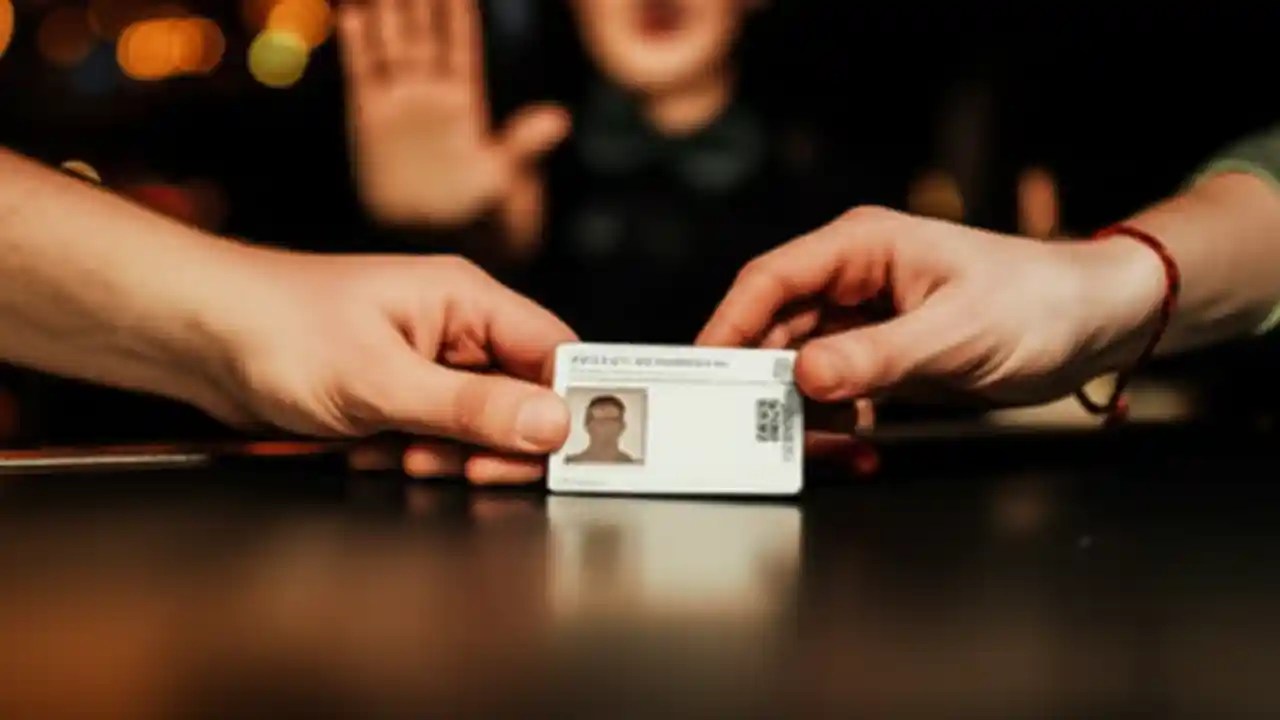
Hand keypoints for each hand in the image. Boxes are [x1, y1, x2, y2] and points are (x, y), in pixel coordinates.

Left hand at [200, 248, 575, 483]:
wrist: (197, 338)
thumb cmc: (278, 329)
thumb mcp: (382, 381)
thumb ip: (473, 407)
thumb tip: (555, 423)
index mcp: (467, 300)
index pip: (556, 351)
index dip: (570, 402)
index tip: (568, 451)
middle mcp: (457, 328)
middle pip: (524, 396)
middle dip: (498, 441)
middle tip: (465, 465)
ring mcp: (428, 362)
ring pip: (480, 424)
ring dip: (450, 452)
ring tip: (400, 452)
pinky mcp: (400, 393)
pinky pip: (438, 435)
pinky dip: (415, 453)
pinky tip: (373, 448)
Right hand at [337, 0, 568, 231]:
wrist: (442, 239)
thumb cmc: (480, 211)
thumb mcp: (505, 177)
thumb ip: (525, 145)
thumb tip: (558, 121)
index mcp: (464, 102)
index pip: (460, 46)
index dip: (457, 13)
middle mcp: (431, 95)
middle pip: (423, 33)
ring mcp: (400, 104)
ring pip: (390, 44)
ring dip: (386, 10)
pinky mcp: (370, 120)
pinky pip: (362, 73)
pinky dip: (355, 44)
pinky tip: (351, 12)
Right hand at [697, 207, 1166, 407]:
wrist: (1097, 324)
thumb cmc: (1039, 304)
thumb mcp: (955, 334)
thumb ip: (877, 357)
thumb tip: (803, 377)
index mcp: (861, 248)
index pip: (770, 280)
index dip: (728, 325)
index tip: (704, 373)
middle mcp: (853, 280)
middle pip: (776, 330)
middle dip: (765, 382)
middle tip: (755, 431)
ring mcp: (866, 320)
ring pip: (803, 368)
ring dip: (807, 412)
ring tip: (830, 448)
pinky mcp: (883, 356)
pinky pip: (838, 392)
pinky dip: (841, 425)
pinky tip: (862, 449)